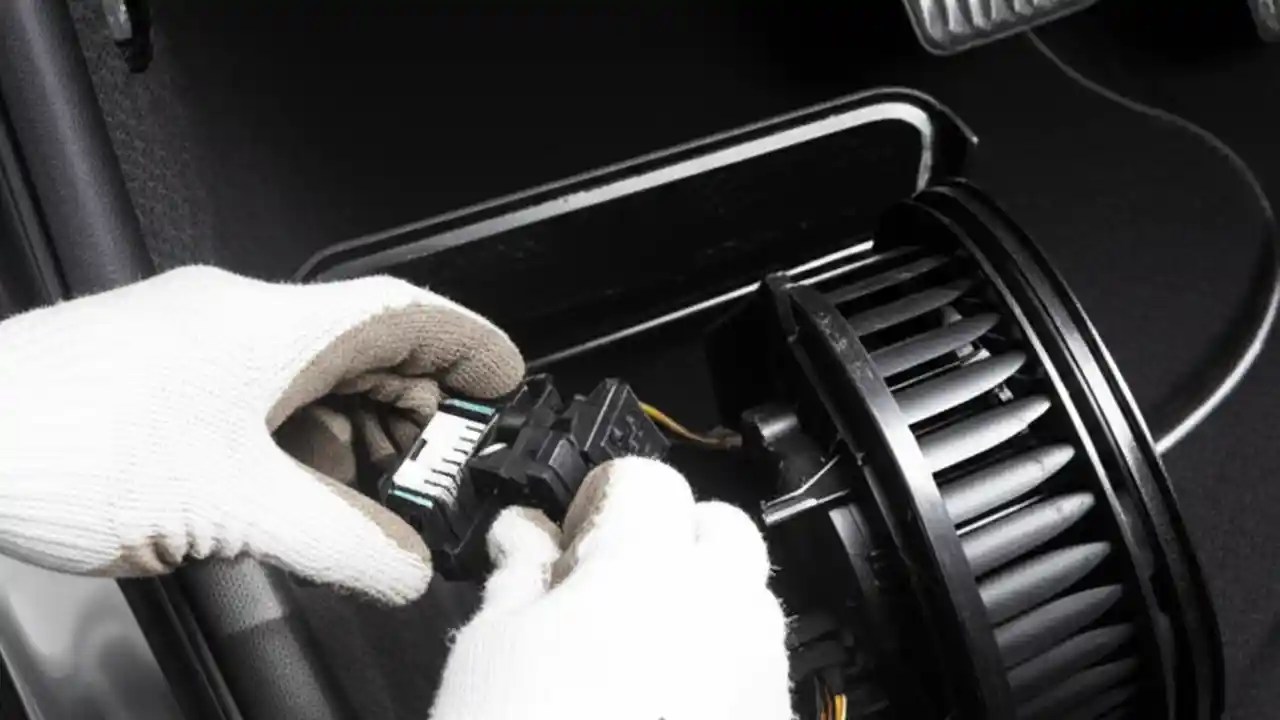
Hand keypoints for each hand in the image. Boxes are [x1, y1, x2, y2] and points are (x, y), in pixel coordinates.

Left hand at [0, 266, 522, 604]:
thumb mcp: (231, 512)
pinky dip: (296, 439)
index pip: (405, 312)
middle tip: (433, 472)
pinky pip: (258, 393)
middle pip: (363, 348)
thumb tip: (405, 567)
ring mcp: (195, 341)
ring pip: (308, 374)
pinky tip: (289, 493)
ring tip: (363, 498)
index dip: (469, 346)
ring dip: (350, 432)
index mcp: (270, 326)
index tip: (505, 379)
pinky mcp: (161, 373)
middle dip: (411, 411)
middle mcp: (236, 318)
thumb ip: (339, 544)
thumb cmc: (57, 446)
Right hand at [430, 457, 792, 719]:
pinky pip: (758, 668)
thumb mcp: (491, 653)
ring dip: (702, 599)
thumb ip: (520, 576)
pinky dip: (720, 665)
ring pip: (749, 598)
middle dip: (670, 538)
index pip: (645, 480)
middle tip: (607, 589)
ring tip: (634, 653)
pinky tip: (665, 708)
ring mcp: (759, 674)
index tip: (570, 542)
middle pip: (720, 528)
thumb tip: (523, 535)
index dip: (601, 500)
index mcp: (648, 567)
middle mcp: (723, 608)